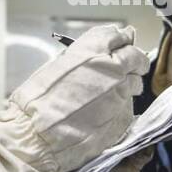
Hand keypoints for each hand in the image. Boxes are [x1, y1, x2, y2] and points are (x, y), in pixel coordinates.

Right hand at [0, 24, 148, 171]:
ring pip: (135, 84)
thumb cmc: (38, 101)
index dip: (122, 39)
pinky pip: (128, 107)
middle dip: (135, 61)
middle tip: (132, 65)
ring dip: (128, 85)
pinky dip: (120, 107)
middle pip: (136, 58)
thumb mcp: (58, 66)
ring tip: (110, 95)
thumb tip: (99, 53)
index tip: (124, 41)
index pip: (119, 36)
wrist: (36, 134)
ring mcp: (121, 93)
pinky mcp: (123, 117)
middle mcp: (112, 68)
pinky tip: (103, 113)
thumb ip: (84, 58)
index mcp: (93, 51)